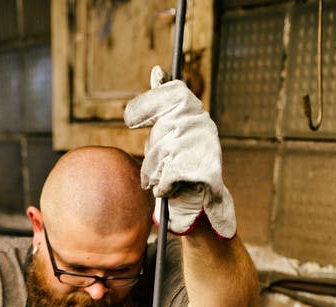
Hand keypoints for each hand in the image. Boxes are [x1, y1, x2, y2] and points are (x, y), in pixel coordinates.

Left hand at [124, 66, 236, 238]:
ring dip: (154, 172)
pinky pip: (165, 176)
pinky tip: (171, 189)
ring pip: (159, 155)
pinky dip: (163, 187)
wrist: (199, 206)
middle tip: (157, 161)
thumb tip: (157, 71)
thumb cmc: (179, 166)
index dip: (147, 106)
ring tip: (165, 179)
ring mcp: (204, 148)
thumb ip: (163, 104)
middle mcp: (203, 125)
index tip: (132, 120)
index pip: (171, 93)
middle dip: (152, 150)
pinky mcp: (201, 171)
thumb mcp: (171, 131)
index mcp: (196, 113)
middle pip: (160, 128)